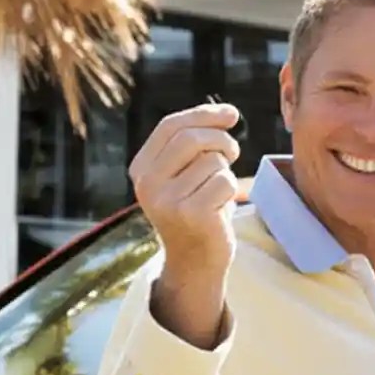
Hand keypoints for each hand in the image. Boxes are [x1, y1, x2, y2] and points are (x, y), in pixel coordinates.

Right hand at [129, 103, 241, 346]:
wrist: (196, 262)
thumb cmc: (197, 210)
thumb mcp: (186, 173)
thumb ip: (195, 143)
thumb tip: (227, 111)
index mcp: (141, 169)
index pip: (171, 126)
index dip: (204, 114)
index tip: (231, 114)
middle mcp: (147, 184)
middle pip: (192, 138)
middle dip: (221, 140)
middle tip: (233, 153)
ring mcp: (166, 200)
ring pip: (213, 161)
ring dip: (227, 171)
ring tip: (219, 191)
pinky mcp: (190, 214)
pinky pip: (225, 182)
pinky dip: (232, 191)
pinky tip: (221, 208)